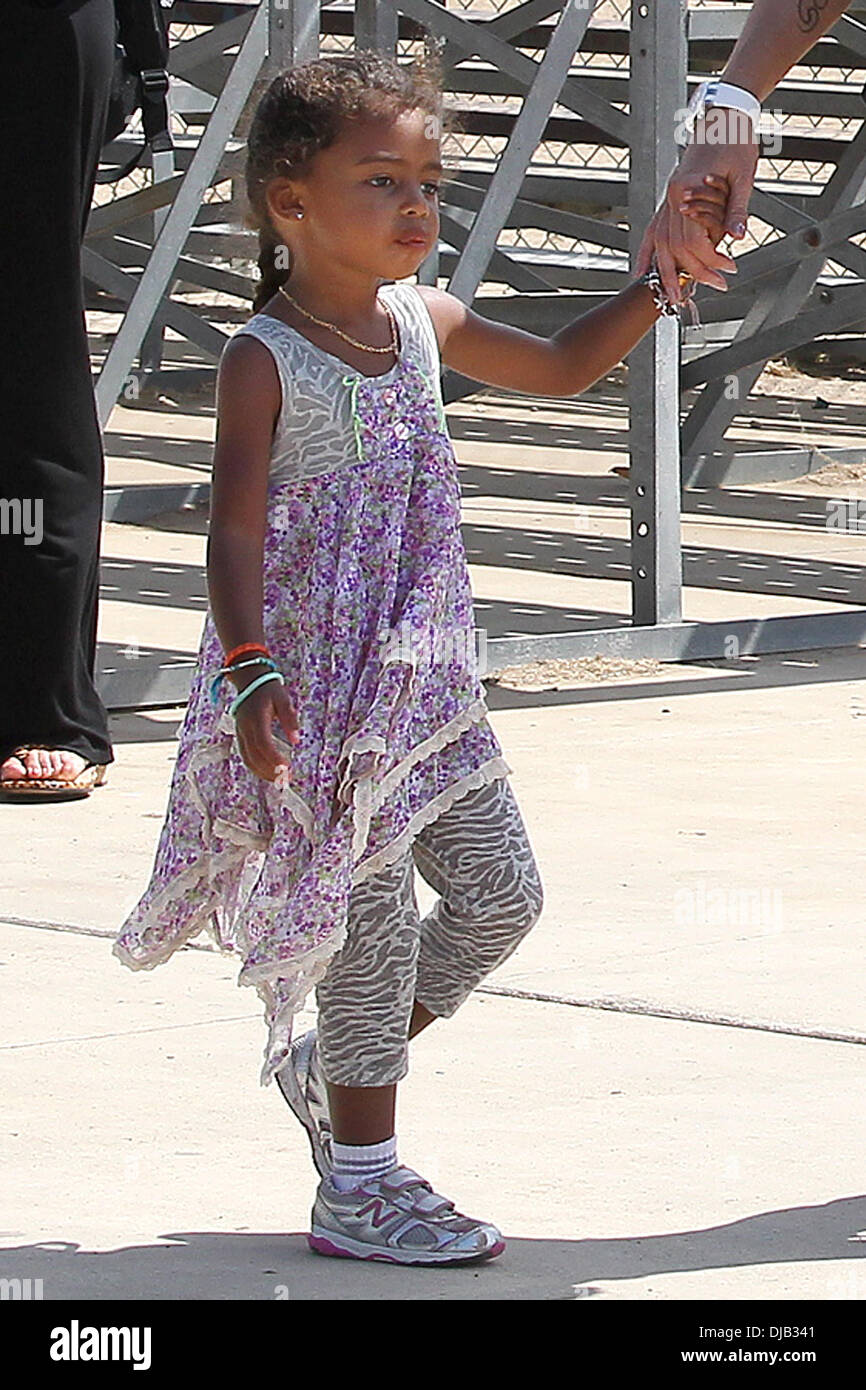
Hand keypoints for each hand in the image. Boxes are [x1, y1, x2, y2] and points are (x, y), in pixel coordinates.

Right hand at [233, 681, 300, 781]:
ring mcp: (241, 733)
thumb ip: (290, 719)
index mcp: (256, 718)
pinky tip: (267, 774)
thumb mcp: (283, 699)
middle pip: (255, 755)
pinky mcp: (241, 736)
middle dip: (269, 770)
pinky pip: (246, 756)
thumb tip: (296, 740)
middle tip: (285, 780)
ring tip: (279, 781)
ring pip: (248, 758)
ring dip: (262, 772)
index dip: (273, 757)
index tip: (286, 767)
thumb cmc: (269, 690)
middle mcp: (246, 728)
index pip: (263, 743)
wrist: (250, 682)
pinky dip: (255, 768)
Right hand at [635, 117, 758, 301]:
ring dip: (665, 273)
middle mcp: (672, 197)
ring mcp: (667, 199)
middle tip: (714, 287)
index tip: (728, 270)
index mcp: (688, 189)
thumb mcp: (743, 176)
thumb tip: (738, 239)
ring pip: (660, 244)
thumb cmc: (736, 142)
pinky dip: (646, 254)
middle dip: (693, 272)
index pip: (695, 239)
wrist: (723, 118)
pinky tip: (641, 273)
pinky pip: (652, 231)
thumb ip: (737, 210)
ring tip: (672, 297)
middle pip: (676, 247)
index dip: (711, 259)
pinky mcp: (668, 200)